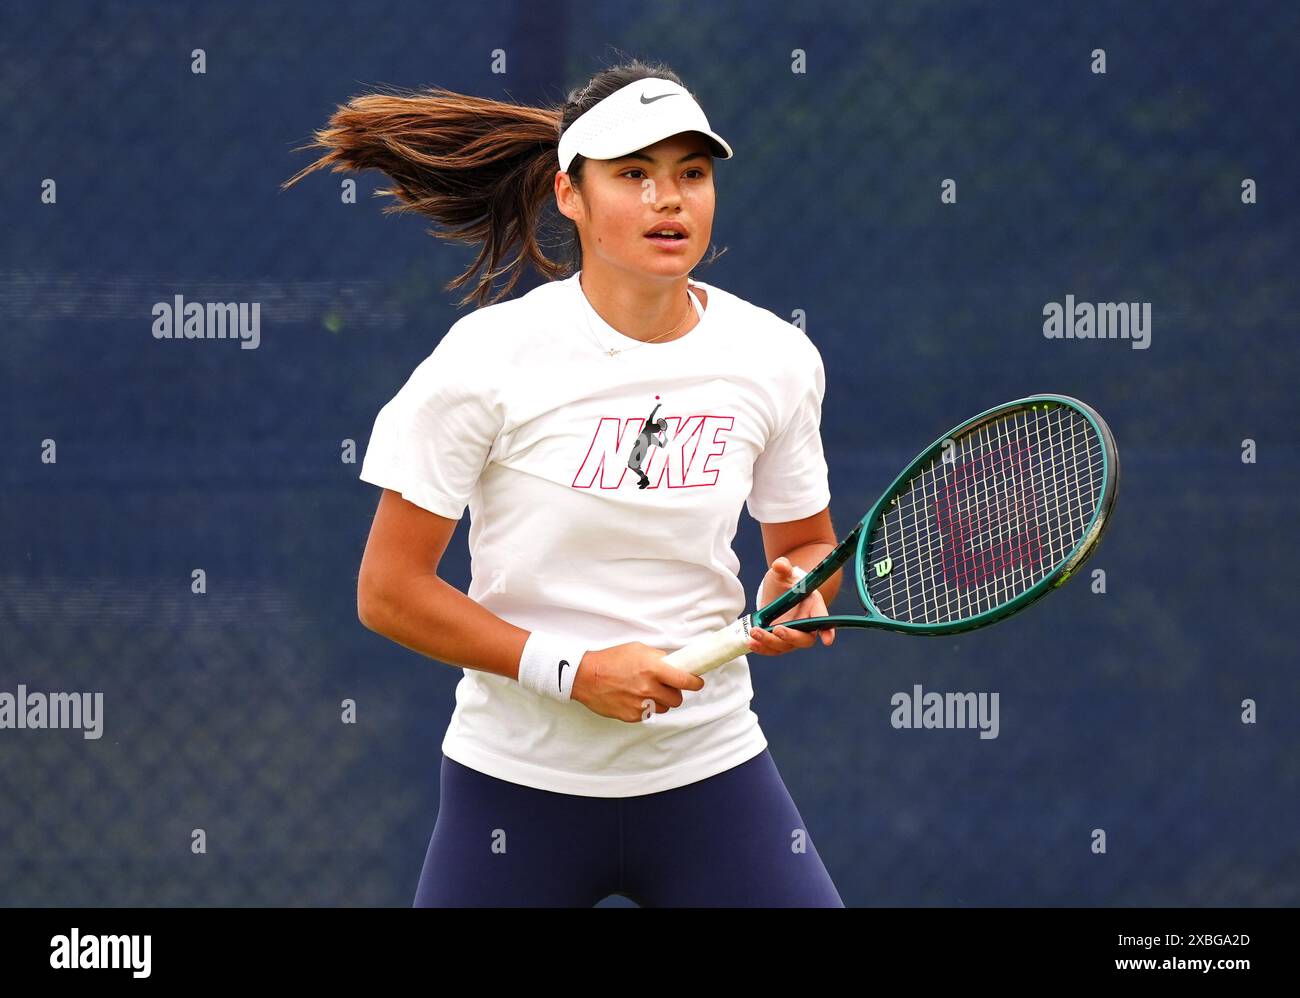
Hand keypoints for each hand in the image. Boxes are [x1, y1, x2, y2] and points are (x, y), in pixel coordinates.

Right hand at [571, 641, 705, 722]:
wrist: (586, 676)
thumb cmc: (610, 660)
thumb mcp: (637, 649)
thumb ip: (658, 658)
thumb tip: (674, 664)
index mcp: (652, 668)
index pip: (684, 680)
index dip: (695, 683)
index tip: (697, 682)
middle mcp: (648, 688)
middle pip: (677, 699)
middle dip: (674, 693)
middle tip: (665, 686)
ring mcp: (640, 704)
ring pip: (664, 708)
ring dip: (660, 701)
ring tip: (645, 691)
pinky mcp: (632, 716)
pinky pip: (648, 714)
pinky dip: (645, 707)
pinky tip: (633, 697)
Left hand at [749, 556, 835, 654]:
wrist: (778, 591)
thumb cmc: (785, 581)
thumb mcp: (783, 572)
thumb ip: (783, 567)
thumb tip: (780, 565)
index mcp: (813, 606)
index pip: (822, 619)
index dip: (827, 631)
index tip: (827, 641)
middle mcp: (805, 624)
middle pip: (804, 639)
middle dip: (790, 637)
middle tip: (776, 629)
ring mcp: (792, 635)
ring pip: (786, 646)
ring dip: (770, 643)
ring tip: (754, 633)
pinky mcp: (778, 641)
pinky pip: (772, 649)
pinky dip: (762, 649)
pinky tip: (751, 643)